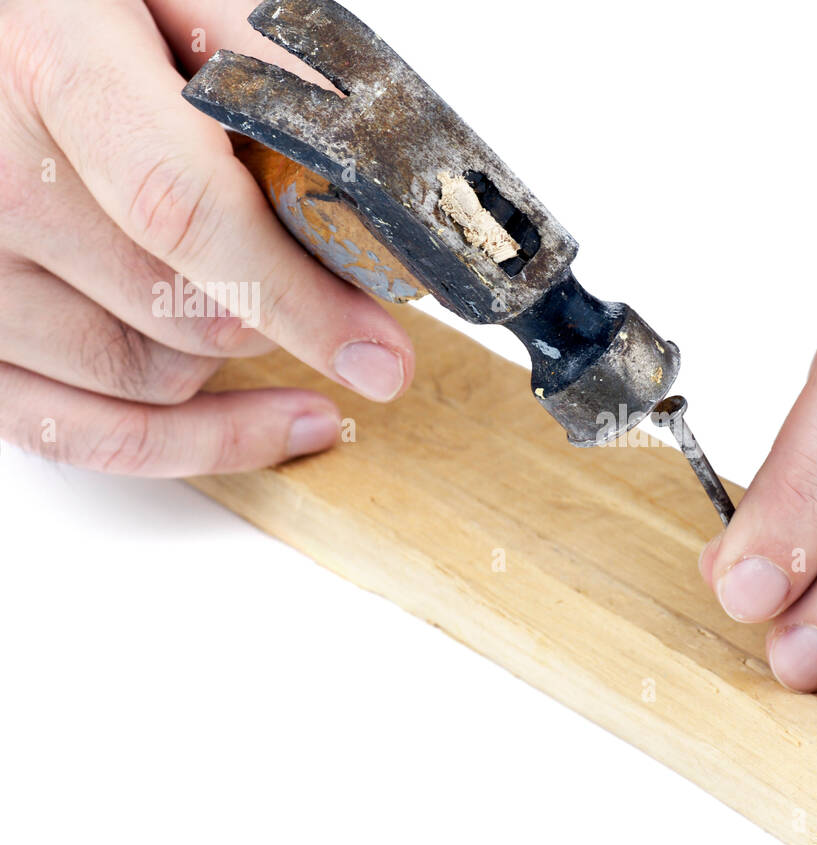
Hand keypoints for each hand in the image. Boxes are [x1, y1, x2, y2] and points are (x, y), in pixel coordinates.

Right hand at [0, 0, 413, 474]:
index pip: (181, 211)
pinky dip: (199, 440)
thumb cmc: (68, 15)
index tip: (378, 350)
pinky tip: (284, 422)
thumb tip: (370, 165)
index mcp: (49, 67)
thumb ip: (261, 64)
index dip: (294, 294)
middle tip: (317, 268)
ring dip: (234, 354)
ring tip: (262, 297)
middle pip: (186, 315)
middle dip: (282, 306)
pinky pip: (86, 436)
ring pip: (152, 380)